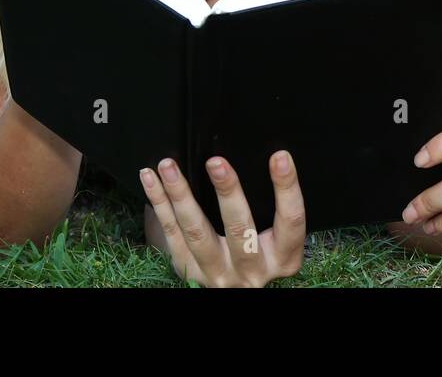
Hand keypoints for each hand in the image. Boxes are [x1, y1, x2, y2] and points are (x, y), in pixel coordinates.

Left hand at [140, 151, 305, 287]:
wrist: (235, 285)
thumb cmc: (261, 248)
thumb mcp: (278, 238)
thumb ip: (274, 210)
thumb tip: (270, 157)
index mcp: (282, 258)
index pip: (291, 221)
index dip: (287, 188)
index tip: (280, 156)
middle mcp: (251, 270)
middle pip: (240, 230)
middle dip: (227, 192)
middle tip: (215, 162)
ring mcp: (218, 273)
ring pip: (196, 232)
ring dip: (180, 195)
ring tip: (168, 166)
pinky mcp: (189, 270)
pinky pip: (170, 234)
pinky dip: (159, 203)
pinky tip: (150, 179)